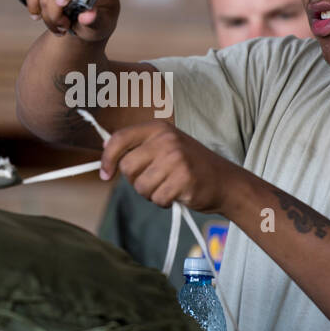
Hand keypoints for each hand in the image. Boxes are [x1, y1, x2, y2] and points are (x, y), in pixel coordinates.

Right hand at [25, 0, 118, 42]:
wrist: (85, 18)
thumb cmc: (98, 18)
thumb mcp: (103, 25)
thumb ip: (97, 21)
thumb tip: (88, 16)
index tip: (61, 4)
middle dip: (55, 11)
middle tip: (62, 28)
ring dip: (45, 11)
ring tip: (56, 25)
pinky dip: (33, 1)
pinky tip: (37, 15)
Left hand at [99, 120, 237, 212]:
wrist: (225, 181)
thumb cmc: (190, 166)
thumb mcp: (166, 146)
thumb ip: (139, 147)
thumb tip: (105, 150)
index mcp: (158, 129)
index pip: (120, 138)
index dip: (107, 158)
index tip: (105, 173)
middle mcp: (166, 140)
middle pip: (127, 167)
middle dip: (136, 180)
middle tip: (155, 180)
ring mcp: (176, 159)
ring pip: (140, 186)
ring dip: (150, 194)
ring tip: (168, 186)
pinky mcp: (183, 179)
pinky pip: (157, 198)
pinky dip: (164, 202)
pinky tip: (178, 194)